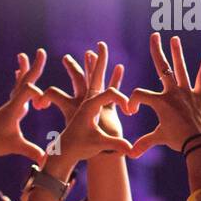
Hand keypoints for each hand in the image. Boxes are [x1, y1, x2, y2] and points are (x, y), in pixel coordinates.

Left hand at [0, 49, 47, 163]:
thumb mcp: (14, 147)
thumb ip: (30, 151)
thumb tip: (45, 160)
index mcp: (13, 109)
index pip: (28, 91)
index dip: (39, 94)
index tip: (44, 105)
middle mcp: (12, 103)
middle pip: (24, 80)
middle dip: (34, 67)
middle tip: (40, 51)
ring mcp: (10, 105)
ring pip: (19, 83)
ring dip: (24, 69)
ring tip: (23, 55)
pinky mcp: (10, 109)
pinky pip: (17, 90)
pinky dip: (21, 80)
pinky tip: (19, 72)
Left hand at [49, 42, 132, 162]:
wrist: (70, 153)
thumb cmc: (80, 147)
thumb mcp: (99, 143)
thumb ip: (115, 144)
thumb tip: (130, 149)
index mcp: (87, 105)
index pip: (108, 93)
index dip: (121, 99)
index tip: (129, 111)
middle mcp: (87, 101)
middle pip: (91, 77)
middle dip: (94, 63)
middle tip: (96, 47)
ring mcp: (91, 104)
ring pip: (94, 80)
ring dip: (96, 66)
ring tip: (95, 51)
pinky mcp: (99, 110)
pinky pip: (107, 90)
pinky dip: (114, 79)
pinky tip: (119, 68)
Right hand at [125, 33, 200, 157]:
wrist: (200, 143)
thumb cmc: (178, 140)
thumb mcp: (159, 138)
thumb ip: (143, 143)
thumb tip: (129, 154)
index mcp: (160, 102)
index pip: (139, 94)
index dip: (132, 101)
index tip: (133, 112)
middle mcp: (172, 92)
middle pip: (161, 67)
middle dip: (157, 51)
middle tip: (155, 36)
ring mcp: (187, 92)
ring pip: (180, 68)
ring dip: (177, 53)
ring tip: (175, 38)